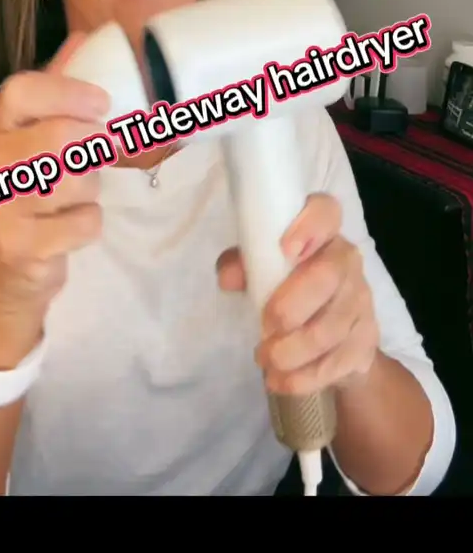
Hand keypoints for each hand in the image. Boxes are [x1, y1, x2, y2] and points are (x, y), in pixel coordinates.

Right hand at [0, 33, 110, 368]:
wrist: (9, 272)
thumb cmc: (32, 196)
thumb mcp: (39, 140)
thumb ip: (58, 93)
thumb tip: (84, 37)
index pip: (18, 92)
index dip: (65, 91)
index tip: (101, 102)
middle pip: (57, 138)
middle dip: (93, 145)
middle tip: (102, 152)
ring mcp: (3, 208)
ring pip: (74, 181)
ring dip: (91, 187)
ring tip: (77, 193)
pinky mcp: (22, 246)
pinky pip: (83, 222)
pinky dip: (90, 223)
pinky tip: (71, 227)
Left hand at [217, 193, 379, 395]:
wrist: (331, 333)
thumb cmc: (286, 286)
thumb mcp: (259, 269)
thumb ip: (242, 265)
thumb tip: (228, 277)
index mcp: (321, 233)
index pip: (326, 212)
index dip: (310, 225)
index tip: (286, 248)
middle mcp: (347, 261)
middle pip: (330, 276)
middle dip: (293, 307)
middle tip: (264, 328)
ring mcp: (361, 301)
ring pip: (333, 326)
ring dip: (295, 350)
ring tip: (266, 360)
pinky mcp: (365, 341)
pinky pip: (338, 361)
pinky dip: (306, 376)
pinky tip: (282, 381)